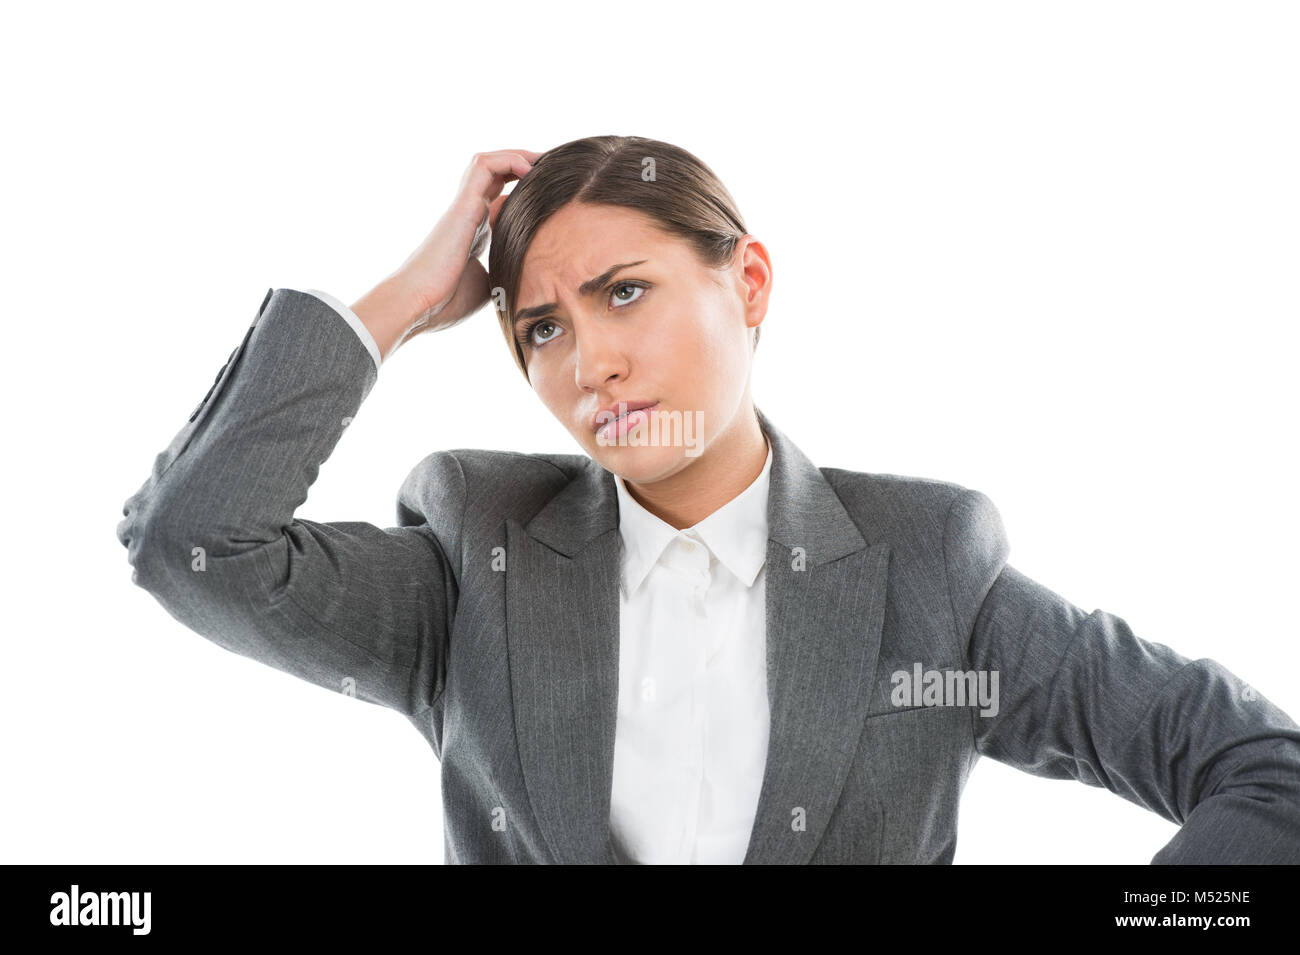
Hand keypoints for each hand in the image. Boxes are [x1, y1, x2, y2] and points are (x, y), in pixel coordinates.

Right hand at [353, 148, 541, 359]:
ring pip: (488, 162)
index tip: (552, 195)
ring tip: (543, 163)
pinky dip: (509, 160)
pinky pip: (484, 166)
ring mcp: (465, 206)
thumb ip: (505, 272)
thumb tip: (530, 277)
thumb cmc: (446, 301)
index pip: (500, 197)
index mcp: (476, 231)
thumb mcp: (488, 287)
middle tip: (554, 169)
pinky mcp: (464, 204)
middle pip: (496, 173)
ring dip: (517, 155)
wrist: (419, 304)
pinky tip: (529, 170)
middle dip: (525, 165)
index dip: (524, 191)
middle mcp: (470, 214)